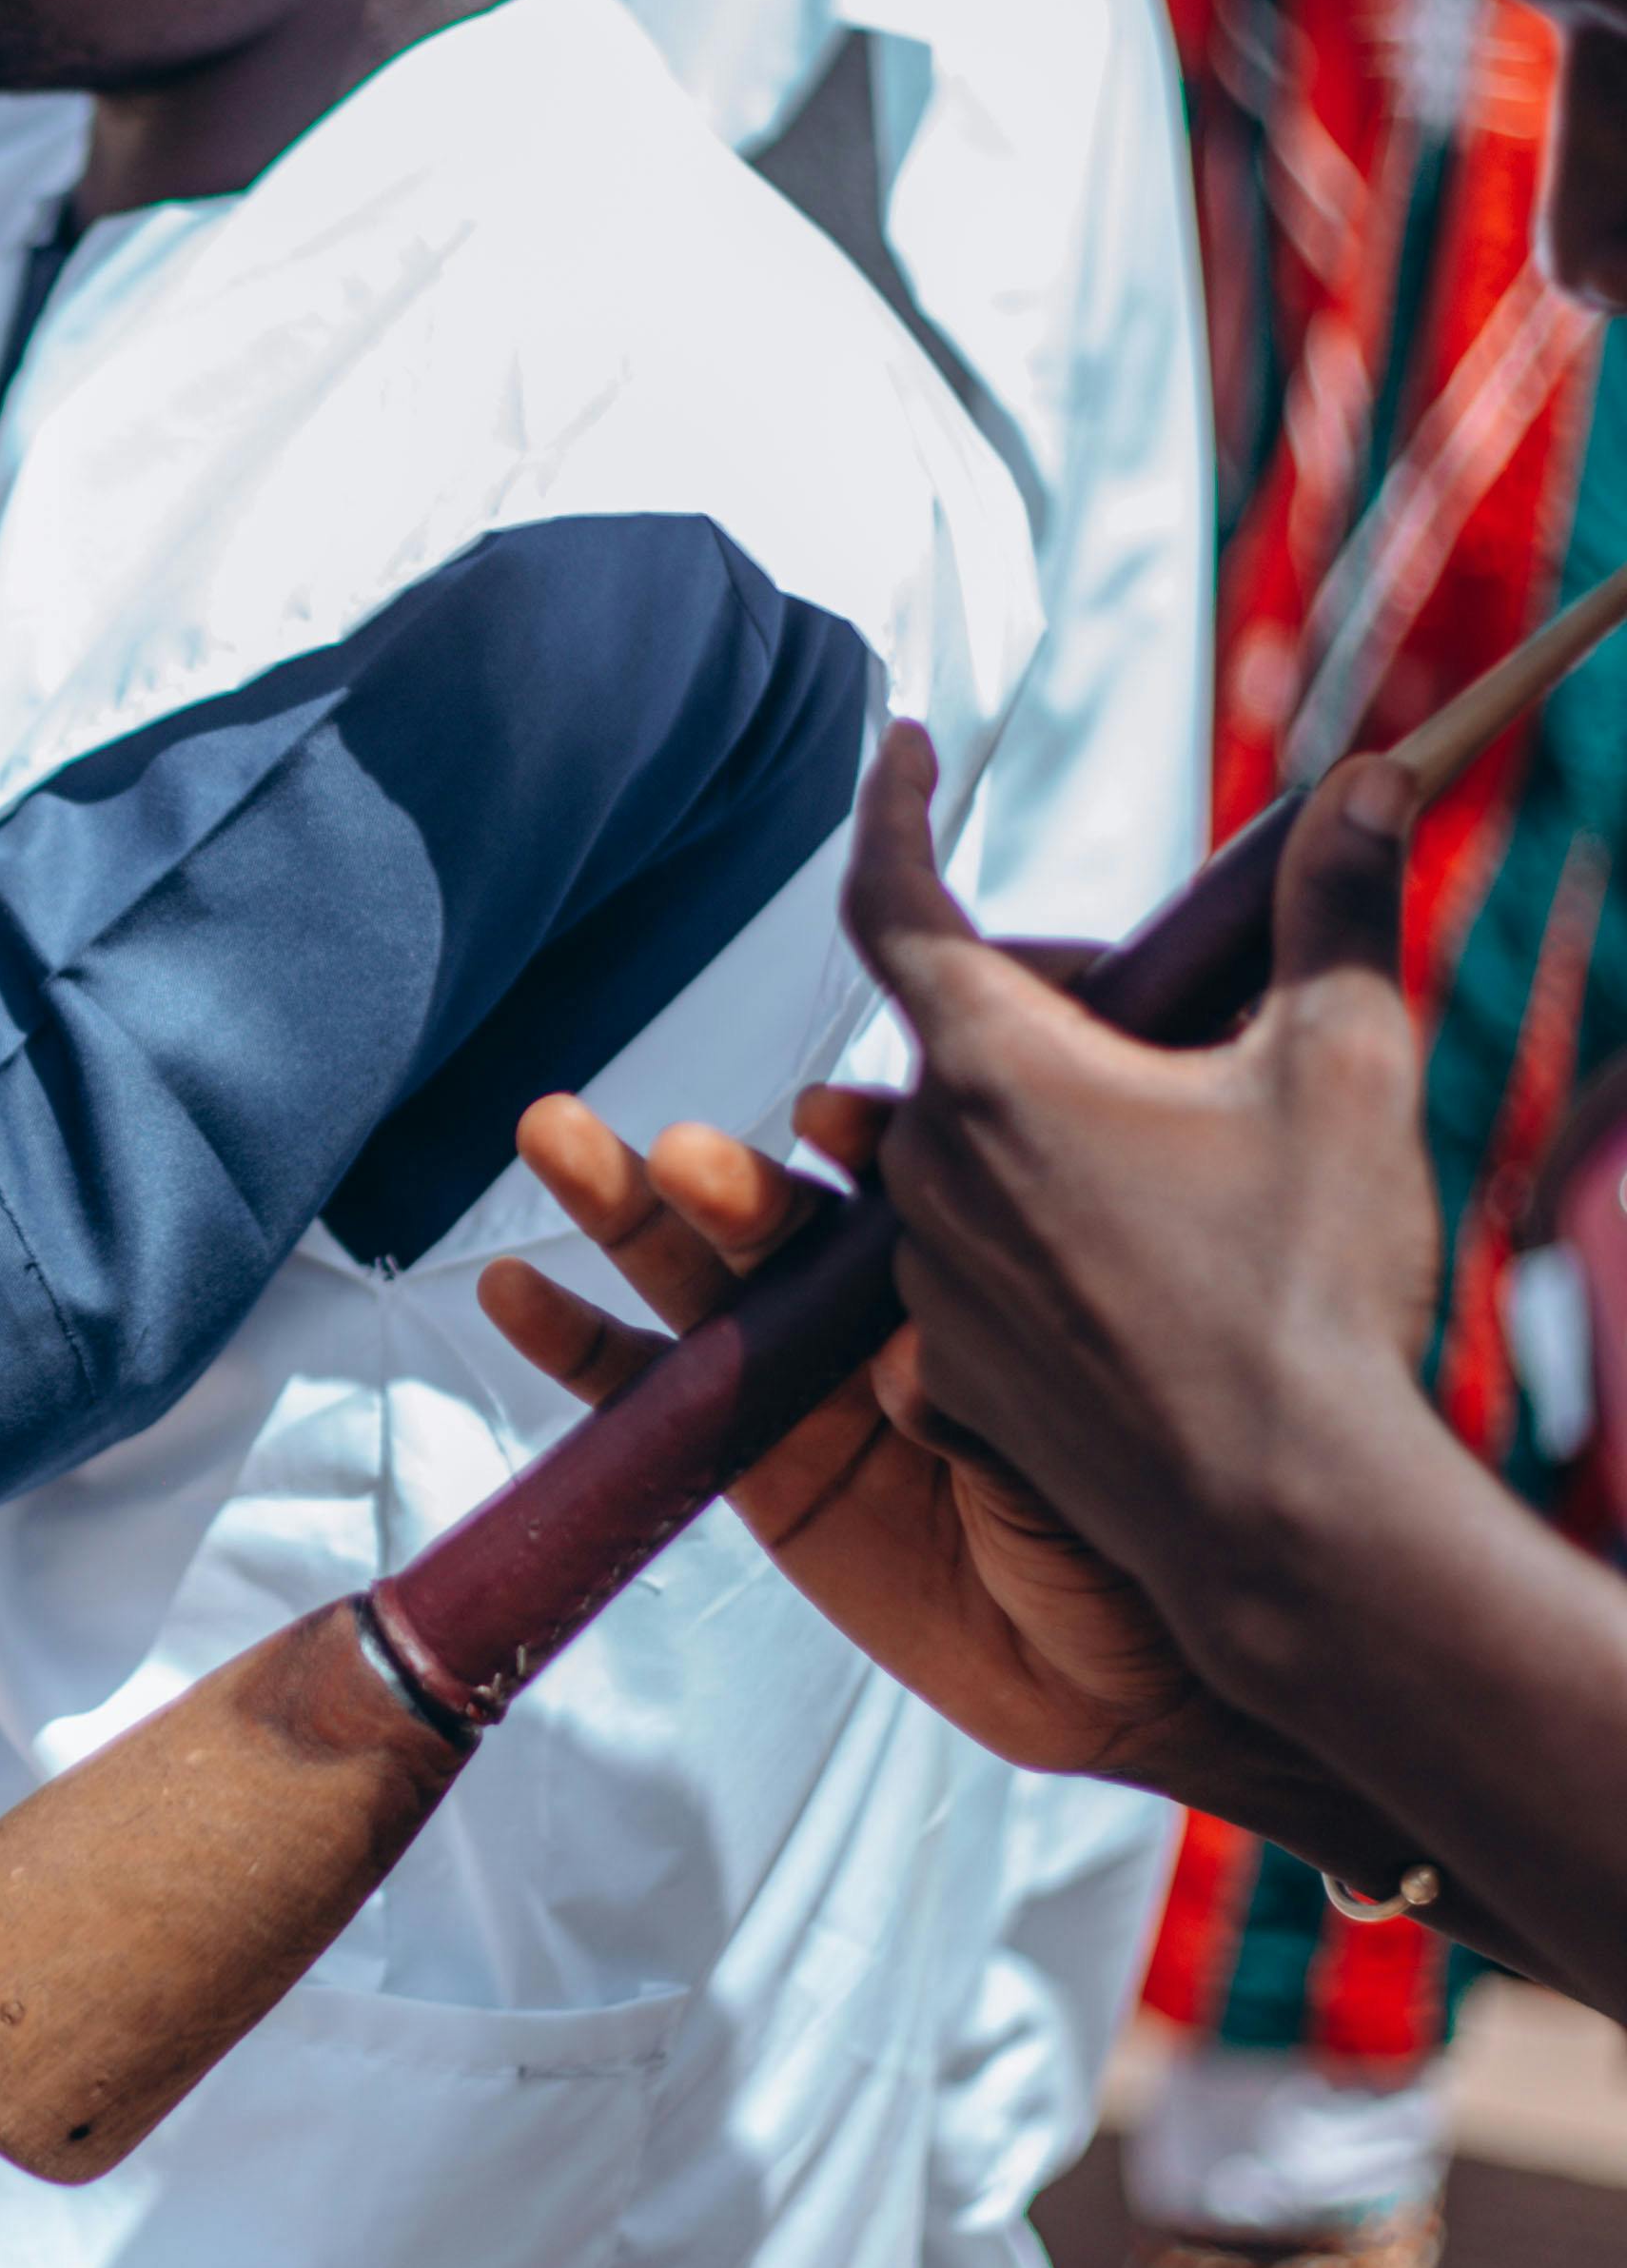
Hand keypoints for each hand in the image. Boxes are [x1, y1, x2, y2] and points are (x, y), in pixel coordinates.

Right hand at [478, 1088, 1210, 1781]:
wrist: (1117, 1680)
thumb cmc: (1134, 1534)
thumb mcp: (1078, 1454)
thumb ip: (982, 1405)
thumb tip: (901, 1363)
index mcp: (970, 1268)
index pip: (906, 1177)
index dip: (869, 1142)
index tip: (839, 1123)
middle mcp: (874, 1306)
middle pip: (779, 1217)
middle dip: (723, 1179)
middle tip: (678, 1156)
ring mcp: (801, 1379)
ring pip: (697, 1278)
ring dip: (624, 1208)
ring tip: (554, 1138)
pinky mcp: (746, 1463)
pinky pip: (646, 1396)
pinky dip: (577, 1344)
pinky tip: (514, 1290)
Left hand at [848, 730, 1444, 1692]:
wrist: (1289, 1522)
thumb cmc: (1313, 1291)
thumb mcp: (1346, 1071)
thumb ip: (1338, 912)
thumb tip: (1371, 780)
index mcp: (998, 1072)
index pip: (896, 899)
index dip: (894, 807)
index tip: (905, 745)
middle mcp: (930, 1172)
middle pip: (961, 1030)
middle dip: (1062, 1000)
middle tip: (1193, 1022)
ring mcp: (929, 1284)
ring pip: (969, 1154)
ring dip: (1052, 1129)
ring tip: (1195, 1165)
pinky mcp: (946, 1379)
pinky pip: (980, 1267)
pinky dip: (1046, 1240)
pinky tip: (1158, 1274)